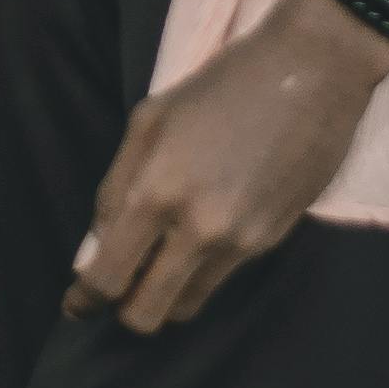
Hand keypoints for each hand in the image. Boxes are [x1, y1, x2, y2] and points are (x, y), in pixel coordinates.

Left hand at [68, 0, 388, 333]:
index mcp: (156, 191)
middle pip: (147, 314)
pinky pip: (222, 278)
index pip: (108, 277)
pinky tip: (204, 232)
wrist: (311, 72)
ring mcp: (240, 241)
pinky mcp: (271, 241)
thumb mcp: (149, 121)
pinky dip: (201, 270)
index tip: (77, 305)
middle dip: (124, 311)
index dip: (85, 301)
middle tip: (120, 287)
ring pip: (187, 307)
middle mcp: (198, 228)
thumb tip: (100, 244)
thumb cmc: (221, 86)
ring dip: (166, 295)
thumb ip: (116, 186)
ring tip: (161, 261)